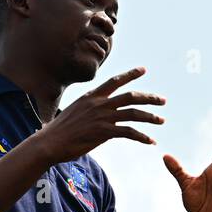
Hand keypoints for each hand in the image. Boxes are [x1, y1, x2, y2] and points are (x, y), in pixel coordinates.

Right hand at [35, 68, 165, 163]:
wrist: (49, 142)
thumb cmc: (59, 131)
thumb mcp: (75, 112)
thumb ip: (89, 110)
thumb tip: (97, 114)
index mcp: (91, 96)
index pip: (114, 81)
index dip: (130, 74)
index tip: (144, 69)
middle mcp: (98, 103)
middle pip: (131, 96)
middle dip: (149, 97)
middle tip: (162, 100)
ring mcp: (102, 117)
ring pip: (133, 113)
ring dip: (150, 117)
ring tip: (161, 121)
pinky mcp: (103, 132)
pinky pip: (129, 132)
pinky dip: (142, 137)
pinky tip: (150, 141)